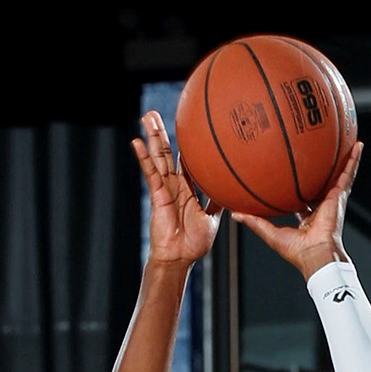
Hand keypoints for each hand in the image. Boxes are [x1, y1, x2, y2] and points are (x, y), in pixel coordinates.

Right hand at [133, 112, 220, 267]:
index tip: (184, 127)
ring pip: (158, 157)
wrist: (181, 258)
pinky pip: (151, 173)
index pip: (184, 161)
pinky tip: (136, 142)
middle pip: (166, 153)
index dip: (185, 146)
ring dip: (152, 137)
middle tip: (154, 113)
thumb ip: (218, 202)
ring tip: (146, 116)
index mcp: (187, 188)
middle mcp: (174, 185)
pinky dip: (144, 158)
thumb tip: (233, 192)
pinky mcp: (158, 195)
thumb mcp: (213, 218)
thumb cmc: (194, 243)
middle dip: (161, 133)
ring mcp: (165, 188)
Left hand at [229, 143, 363, 278]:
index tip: (297, 175)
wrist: (316, 254)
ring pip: (340, 174)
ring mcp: (333, 199)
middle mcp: (322, 205)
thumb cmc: (297, 251)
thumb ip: (255, 222)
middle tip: (321, 152)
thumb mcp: (270, 233)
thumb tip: (235, 214)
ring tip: (348, 140)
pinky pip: (348, 173)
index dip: (302, 186)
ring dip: (344, 158)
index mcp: (309, 215)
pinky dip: (354, 160)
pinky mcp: (340, 195)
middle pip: (323, 181)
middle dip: (324, 169)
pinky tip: (357, 145)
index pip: (305, 196)